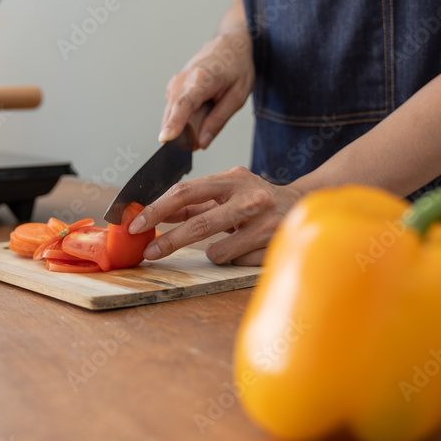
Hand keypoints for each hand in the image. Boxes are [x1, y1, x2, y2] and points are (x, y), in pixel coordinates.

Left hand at [128, 167, 302, 265]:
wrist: (304, 206)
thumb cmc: (256, 199)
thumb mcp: (227, 192)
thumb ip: (195, 203)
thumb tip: (156, 215)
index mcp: (233, 178)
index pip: (185, 192)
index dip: (157, 209)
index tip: (136, 224)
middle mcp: (250, 197)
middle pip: (199, 224)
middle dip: (169, 240)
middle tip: (148, 252)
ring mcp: (264, 223)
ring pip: (217, 250)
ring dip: (213, 251)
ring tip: (230, 241)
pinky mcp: (273, 246)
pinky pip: (236, 261)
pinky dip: (234, 257)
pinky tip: (249, 246)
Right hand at [160, 30, 253, 148]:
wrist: (230, 44)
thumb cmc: (237, 67)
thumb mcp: (238, 96)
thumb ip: (218, 120)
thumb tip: (202, 142)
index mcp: (202, 79)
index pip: (183, 105)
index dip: (173, 123)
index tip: (165, 139)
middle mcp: (184, 79)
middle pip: (172, 112)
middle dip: (176, 134)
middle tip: (191, 146)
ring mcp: (176, 81)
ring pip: (170, 112)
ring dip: (178, 127)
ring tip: (196, 129)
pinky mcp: (174, 86)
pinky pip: (172, 108)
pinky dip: (178, 119)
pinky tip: (192, 120)